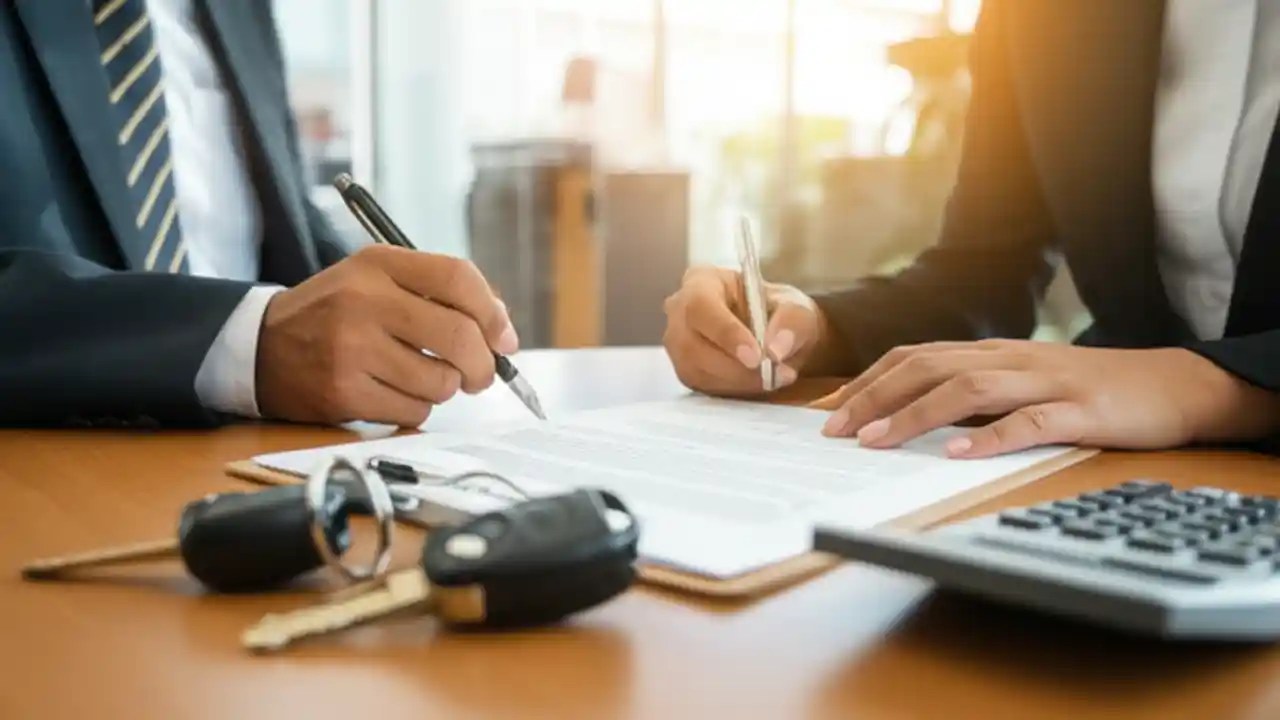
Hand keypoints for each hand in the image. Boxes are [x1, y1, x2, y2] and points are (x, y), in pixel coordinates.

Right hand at [256, 245, 516, 426]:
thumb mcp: (377, 281)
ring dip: (443, 388)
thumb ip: (438, 295)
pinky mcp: (343, 392)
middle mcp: (364, 300)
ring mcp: (351, 348)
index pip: (458, 277)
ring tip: (419, 378)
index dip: (493, 312)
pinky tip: (392, 393)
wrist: (262, 347)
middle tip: (480, 375)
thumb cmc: (336, 314)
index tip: (503, 339)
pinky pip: (413, 412)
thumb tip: (502, 331)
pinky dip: (415, 409)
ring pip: (440, 382)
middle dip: (483, 365)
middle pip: (459, 335)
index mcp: (378, 264)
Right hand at [662, 266, 829, 395]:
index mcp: (701, 281)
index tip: (756, 356)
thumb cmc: (779, 312)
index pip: (701, 305)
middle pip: (691, 343)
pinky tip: (757, 384)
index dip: (726, 333)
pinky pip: (701, 387)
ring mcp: (678, 343)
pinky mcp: (686, 371)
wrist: (776, 336)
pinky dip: (732, 391)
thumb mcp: (797, 308)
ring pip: (694, 370)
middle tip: (771, 375)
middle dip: (733, 366)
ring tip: (772, 379)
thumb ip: (791, 322)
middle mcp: (680, 311)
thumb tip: (775, 350)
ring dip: (736, 382)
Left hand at [815, 340, 1279, 457]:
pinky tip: (957, 454)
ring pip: (968, 389)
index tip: (828, 410)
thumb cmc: (1087, 392)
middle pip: (928, 366)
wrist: (1172, 385)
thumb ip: (972, 394)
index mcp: (991, 353)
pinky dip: (989, 437)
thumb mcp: (1021, 385)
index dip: (867, 381)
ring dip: (915, 414)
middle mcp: (1010, 359)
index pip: (914, 356)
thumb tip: (907, 418)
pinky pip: (1029, 421)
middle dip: (874, 397)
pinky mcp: (1080, 410)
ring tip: (876, 441)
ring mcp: (1045, 382)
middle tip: (834, 430)